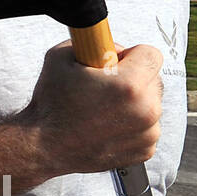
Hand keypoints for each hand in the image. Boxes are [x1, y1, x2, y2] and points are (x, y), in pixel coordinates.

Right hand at [19, 41, 162, 178]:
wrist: (43, 147)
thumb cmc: (51, 104)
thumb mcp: (61, 57)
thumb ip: (92, 44)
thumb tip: (113, 49)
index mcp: (128, 85)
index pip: (151, 54)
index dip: (131, 54)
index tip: (117, 63)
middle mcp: (145, 110)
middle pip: (153, 80)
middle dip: (133, 80)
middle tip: (104, 88)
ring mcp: (147, 134)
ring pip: (151, 105)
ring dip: (133, 104)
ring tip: (101, 111)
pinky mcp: (145, 151)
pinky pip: (147, 128)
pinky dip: (131, 125)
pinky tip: (106, 127)